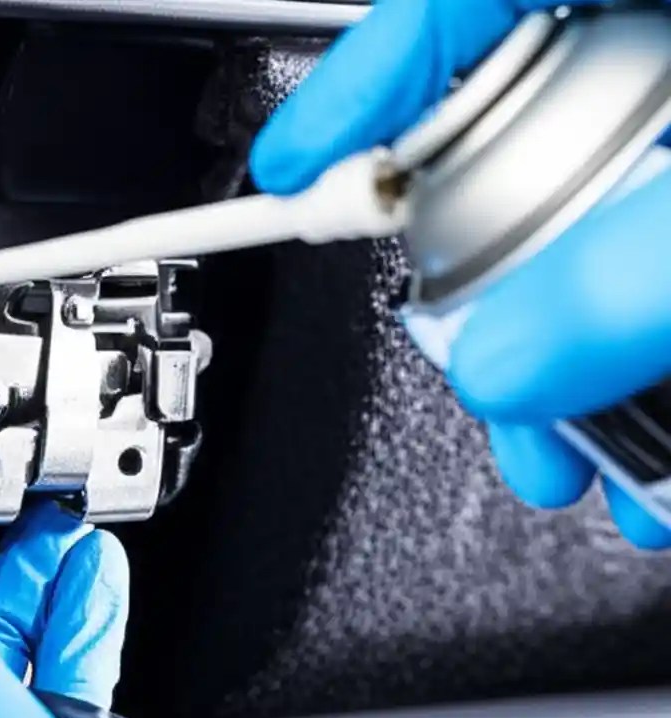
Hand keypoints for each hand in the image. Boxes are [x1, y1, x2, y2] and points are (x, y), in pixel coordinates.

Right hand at [250, 0, 670, 546]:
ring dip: (568, 369)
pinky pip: (637, 281)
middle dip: (483, 303)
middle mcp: (654, 68)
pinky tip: (647, 444)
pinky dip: (633, 366)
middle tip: (481, 386)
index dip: (355, 87)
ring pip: (582, 242)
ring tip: (580, 462)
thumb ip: (629, 271)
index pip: (455, 12)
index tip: (292, 167)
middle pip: (511, 162)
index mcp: (635, 3)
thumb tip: (505, 366)